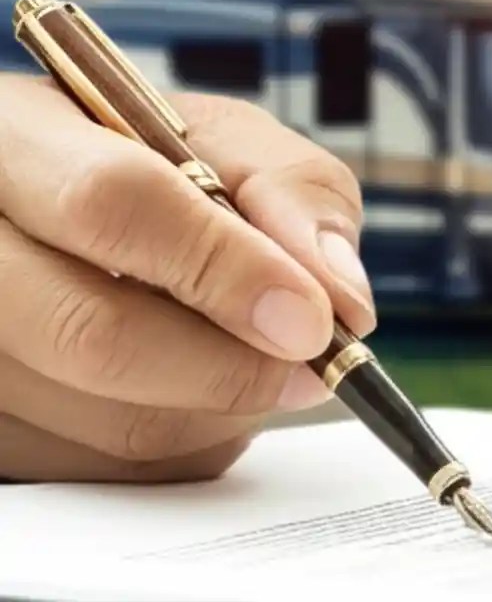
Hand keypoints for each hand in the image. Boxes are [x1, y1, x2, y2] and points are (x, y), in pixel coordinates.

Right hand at [0, 75, 373, 481]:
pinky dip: (181, 444)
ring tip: (248, 358)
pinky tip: (192, 389)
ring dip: (217, 411)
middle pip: (90, 333)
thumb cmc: (136, 159)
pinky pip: (100, 472)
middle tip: (312, 369)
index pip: (111, 203)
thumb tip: (343, 300)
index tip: (312, 320)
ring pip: (102, 423)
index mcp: (14, 136)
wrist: (42, 195)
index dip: (227, 270)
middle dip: (230, 366)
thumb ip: (292, 193)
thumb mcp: (219, 139)